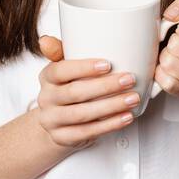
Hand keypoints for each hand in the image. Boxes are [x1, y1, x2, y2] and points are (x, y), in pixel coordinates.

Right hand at [31, 35, 140, 150]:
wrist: (56, 121)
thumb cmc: (67, 88)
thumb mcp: (65, 68)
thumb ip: (62, 51)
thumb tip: (46, 40)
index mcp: (47, 77)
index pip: (60, 70)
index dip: (84, 68)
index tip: (108, 64)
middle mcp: (46, 98)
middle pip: (74, 93)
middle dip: (105, 87)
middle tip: (129, 79)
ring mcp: (52, 120)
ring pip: (82, 115)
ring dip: (111, 106)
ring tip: (132, 98)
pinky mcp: (61, 137)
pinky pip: (87, 133)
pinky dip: (109, 125)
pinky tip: (125, 117)